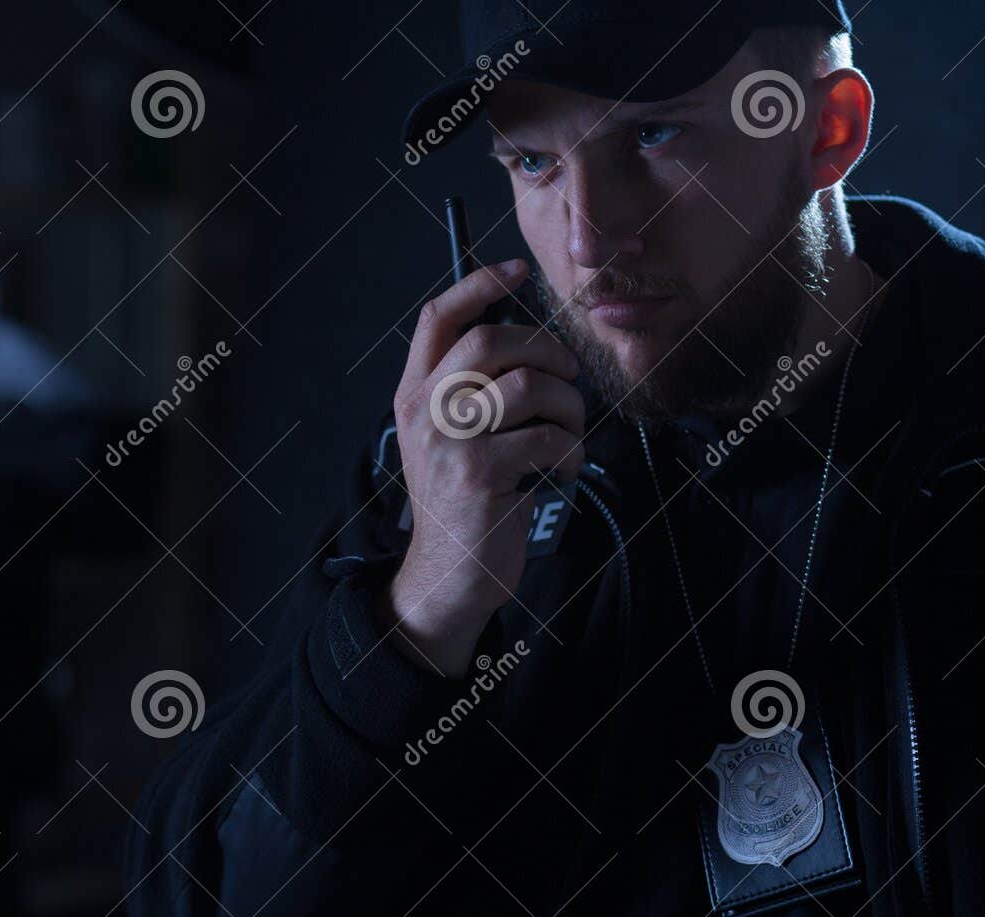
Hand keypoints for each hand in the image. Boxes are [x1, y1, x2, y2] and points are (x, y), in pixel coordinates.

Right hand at [380, 259, 584, 675]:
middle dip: (542, 347)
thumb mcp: (447, 443)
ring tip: (571, 433)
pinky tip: (563, 470)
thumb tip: (525, 345)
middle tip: (566, 373)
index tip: (518, 270)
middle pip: (488, 343)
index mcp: (413, 398)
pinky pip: (546, 438)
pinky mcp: (481, 476)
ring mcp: (449, 444)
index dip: (479, 284)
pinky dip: (571, 451)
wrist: (445, 578)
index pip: (437, 319)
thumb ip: (467, 395)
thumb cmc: (461, 507)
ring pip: (526, 387)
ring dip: (567, 405)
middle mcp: (423, 415)